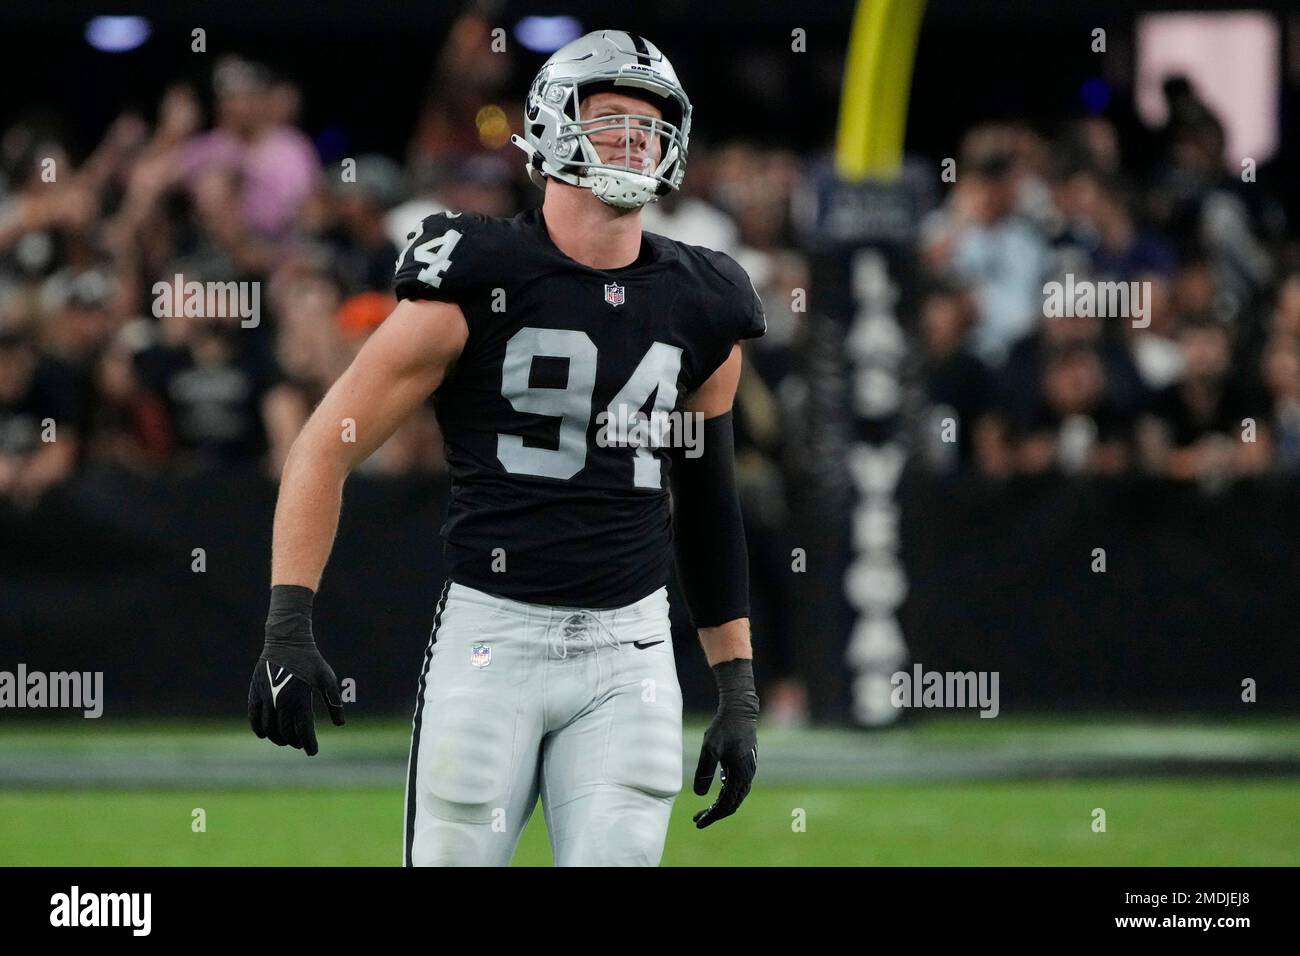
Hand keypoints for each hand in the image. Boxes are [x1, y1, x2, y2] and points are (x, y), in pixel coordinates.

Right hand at [247, 585, 344, 755]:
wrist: (287, 642)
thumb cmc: (311, 661)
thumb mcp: (327, 679)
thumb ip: (334, 702)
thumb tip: (340, 724)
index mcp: (300, 699)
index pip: (303, 730)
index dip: (308, 744)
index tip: (312, 752)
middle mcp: (281, 702)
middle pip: (286, 733)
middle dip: (295, 742)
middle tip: (300, 744)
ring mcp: (266, 698)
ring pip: (269, 729)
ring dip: (278, 739)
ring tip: (286, 740)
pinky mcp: (255, 693)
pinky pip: (253, 717)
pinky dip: (258, 729)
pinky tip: (265, 734)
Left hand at [693, 659, 758, 827]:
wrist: (740, 710)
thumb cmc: (723, 727)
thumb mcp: (710, 749)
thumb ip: (704, 772)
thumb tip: (699, 795)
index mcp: (740, 775)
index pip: (726, 804)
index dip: (712, 816)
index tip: (698, 823)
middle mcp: (747, 776)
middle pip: (732, 804)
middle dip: (715, 814)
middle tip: (697, 820)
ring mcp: (748, 770)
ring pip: (735, 796)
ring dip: (720, 806)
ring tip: (704, 811)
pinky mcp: (745, 764)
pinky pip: (737, 787)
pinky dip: (726, 795)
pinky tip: (716, 794)